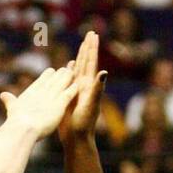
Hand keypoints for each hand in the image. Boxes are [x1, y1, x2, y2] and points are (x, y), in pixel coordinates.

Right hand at [0, 66, 77, 139]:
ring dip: (68, 77)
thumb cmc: (16, 122)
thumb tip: (2, 95)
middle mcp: (43, 91)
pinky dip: (74, 88)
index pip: (42, 79)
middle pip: (54, 79)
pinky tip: (79, 84)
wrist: (23, 128)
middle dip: (60, 74)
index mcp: (32, 91)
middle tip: (67, 68)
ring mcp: (52, 97)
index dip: (48, 75)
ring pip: (62, 83)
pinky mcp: (60, 104)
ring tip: (74, 72)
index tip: (52, 71)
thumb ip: (10, 100)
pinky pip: (69, 93)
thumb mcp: (12, 108)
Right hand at [58, 30, 105, 144]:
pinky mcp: (69, 98)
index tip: (93, 34)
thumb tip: (104, 72)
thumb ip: (97, 89)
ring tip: (82, 46)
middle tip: (90, 33)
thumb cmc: (84, 124)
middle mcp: (84, 86)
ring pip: (78, 70)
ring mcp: (77, 92)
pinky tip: (69, 66)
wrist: (77, 139)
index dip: (92, 48)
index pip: (91, 62)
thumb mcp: (91, 105)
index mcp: (89, 85)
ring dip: (80, 57)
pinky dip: (70, 71)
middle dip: (87, 48)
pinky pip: (69, 80)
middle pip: (86, 62)